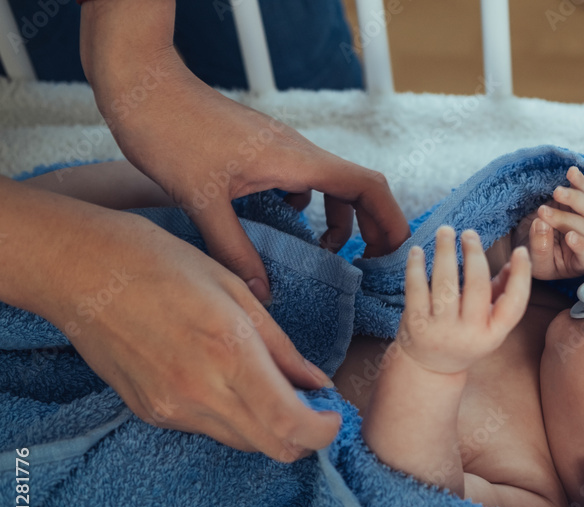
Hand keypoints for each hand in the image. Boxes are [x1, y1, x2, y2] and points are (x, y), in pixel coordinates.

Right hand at [53, 210, 342, 462]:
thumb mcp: (235, 291)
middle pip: (272, 449)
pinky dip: (232, 417)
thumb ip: (281, 348)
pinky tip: (226, 381)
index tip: (333, 415)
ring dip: (268, 428)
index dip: (323, 432)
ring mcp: (172, 409)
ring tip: (272, 388)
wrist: (78, 270)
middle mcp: (200, 392)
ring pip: (242, 443)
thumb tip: (318, 384)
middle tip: (312, 407)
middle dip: (302, 436)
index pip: (291, 426)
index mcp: (229, 354)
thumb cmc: (161, 263)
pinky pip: (208, 430)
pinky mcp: (150, 413)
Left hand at [81, 2, 408, 304]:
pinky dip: (308, 206)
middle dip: (373, 225)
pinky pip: (303, 179)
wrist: (144, 85)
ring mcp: (282, 149)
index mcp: (298, 161)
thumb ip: (234, 250)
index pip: (368, 187)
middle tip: (365, 263)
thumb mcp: (202, 201)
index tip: (384, 257)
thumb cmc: (170, 134)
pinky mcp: (264, 149)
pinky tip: (284, 225)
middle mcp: (299, 152)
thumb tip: (262, 294)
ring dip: (339, 218)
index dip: (389, 222)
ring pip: (331, 184)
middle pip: (359, 186)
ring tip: (324, 252)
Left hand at [398, 226, 531, 374]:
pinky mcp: (416, 325)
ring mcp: (441, 330)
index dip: (522, 276)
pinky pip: (416, 289)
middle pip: (477, 286)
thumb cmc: (464, 336)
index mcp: (492, 334)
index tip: (520, 251)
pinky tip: (418, 251)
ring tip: (446, 231)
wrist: (429, 367)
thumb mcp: (488, 322)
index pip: (515, 304)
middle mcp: (469, 334)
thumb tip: (516, 262)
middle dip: (474, 254)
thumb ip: (502, 293)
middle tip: (470, 234)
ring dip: (445, 251)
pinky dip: (416, 267)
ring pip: (445, 283)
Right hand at [513, 166, 583, 279]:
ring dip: (573, 198)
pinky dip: (579, 181)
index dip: (582, 245)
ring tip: (556, 193)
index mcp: (580, 261)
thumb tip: (542, 225)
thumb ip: (540, 248)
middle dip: (563, 219)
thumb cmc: (534, 257)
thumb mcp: (534, 261)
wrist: (527, 242)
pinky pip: (583, 191)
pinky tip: (572, 172)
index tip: (569, 237)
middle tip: (542, 213)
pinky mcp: (576, 203)